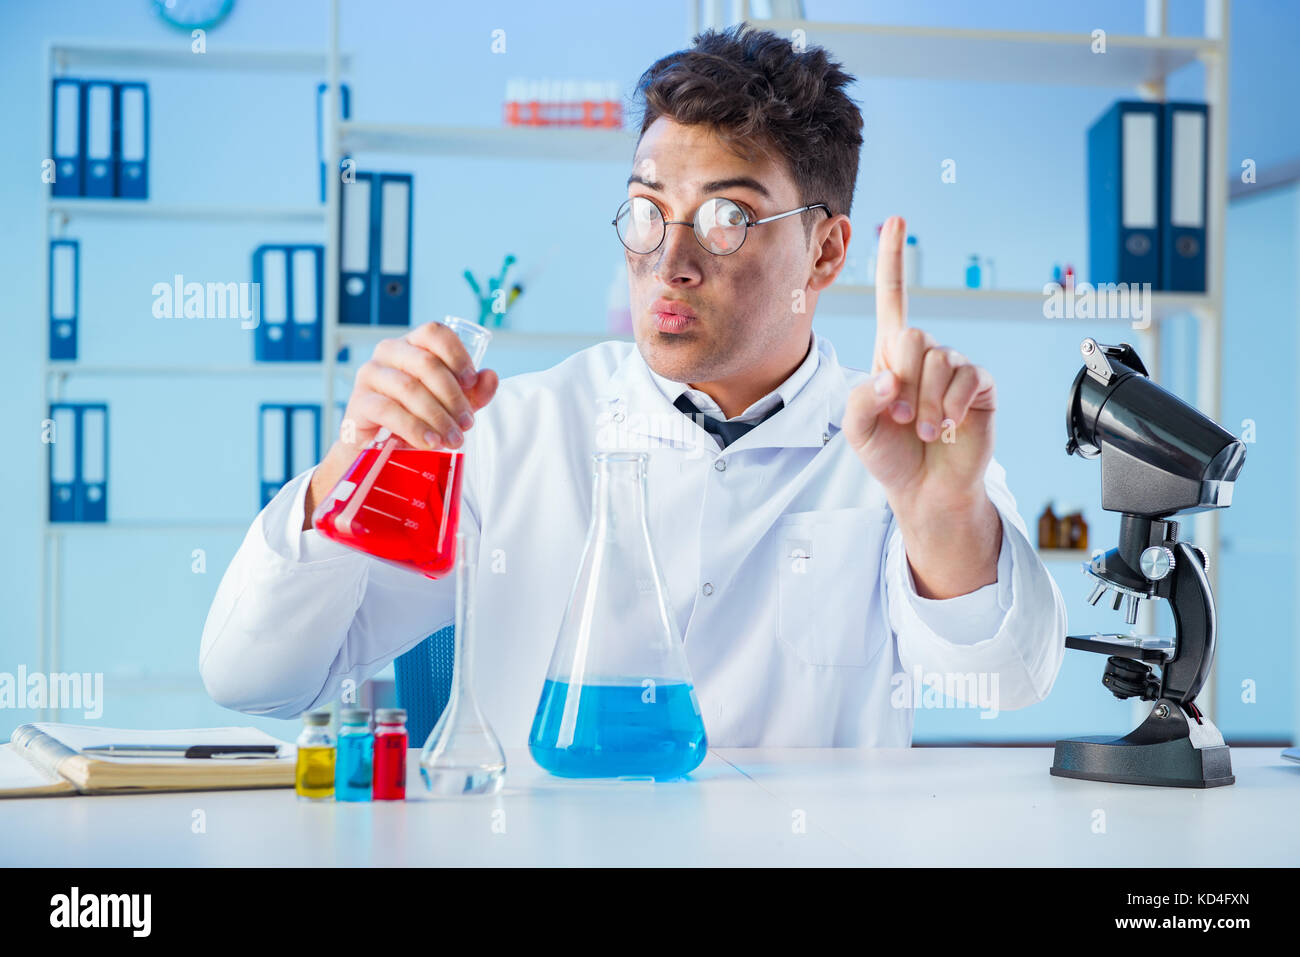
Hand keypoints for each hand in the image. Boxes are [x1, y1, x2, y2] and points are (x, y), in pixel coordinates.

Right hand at [339, 321, 497, 452]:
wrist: (380, 445)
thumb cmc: (417, 415)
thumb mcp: (453, 403)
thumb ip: (475, 391)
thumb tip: (490, 376)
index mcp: (413, 344)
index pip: (434, 332)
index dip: (456, 354)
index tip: (471, 381)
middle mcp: (389, 352)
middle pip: (426, 363)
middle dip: (453, 396)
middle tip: (467, 423)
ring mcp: (371, 374)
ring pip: (409, 388)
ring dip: (437, 416)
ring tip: (453, 439)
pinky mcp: (359, 402)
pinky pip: (389, 411)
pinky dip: (415, 428)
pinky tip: (430, 442)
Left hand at [843, 216, 996, 518]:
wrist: (924, 489)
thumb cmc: (890, 455)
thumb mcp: (857, 429)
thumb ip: (861, 399)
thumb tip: (891, 378)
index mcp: (891, 354)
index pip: (894, 298)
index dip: (893, 260)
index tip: (896, 221)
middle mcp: (925, 354)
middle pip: (912, 337)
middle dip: (902, 381)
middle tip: (901, 417)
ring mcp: (955, 367)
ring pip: (936, 361)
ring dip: (925, 403)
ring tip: (923, 431)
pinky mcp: (980, 386)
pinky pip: (965, 378)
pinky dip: (949, 407)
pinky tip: (945, 429)